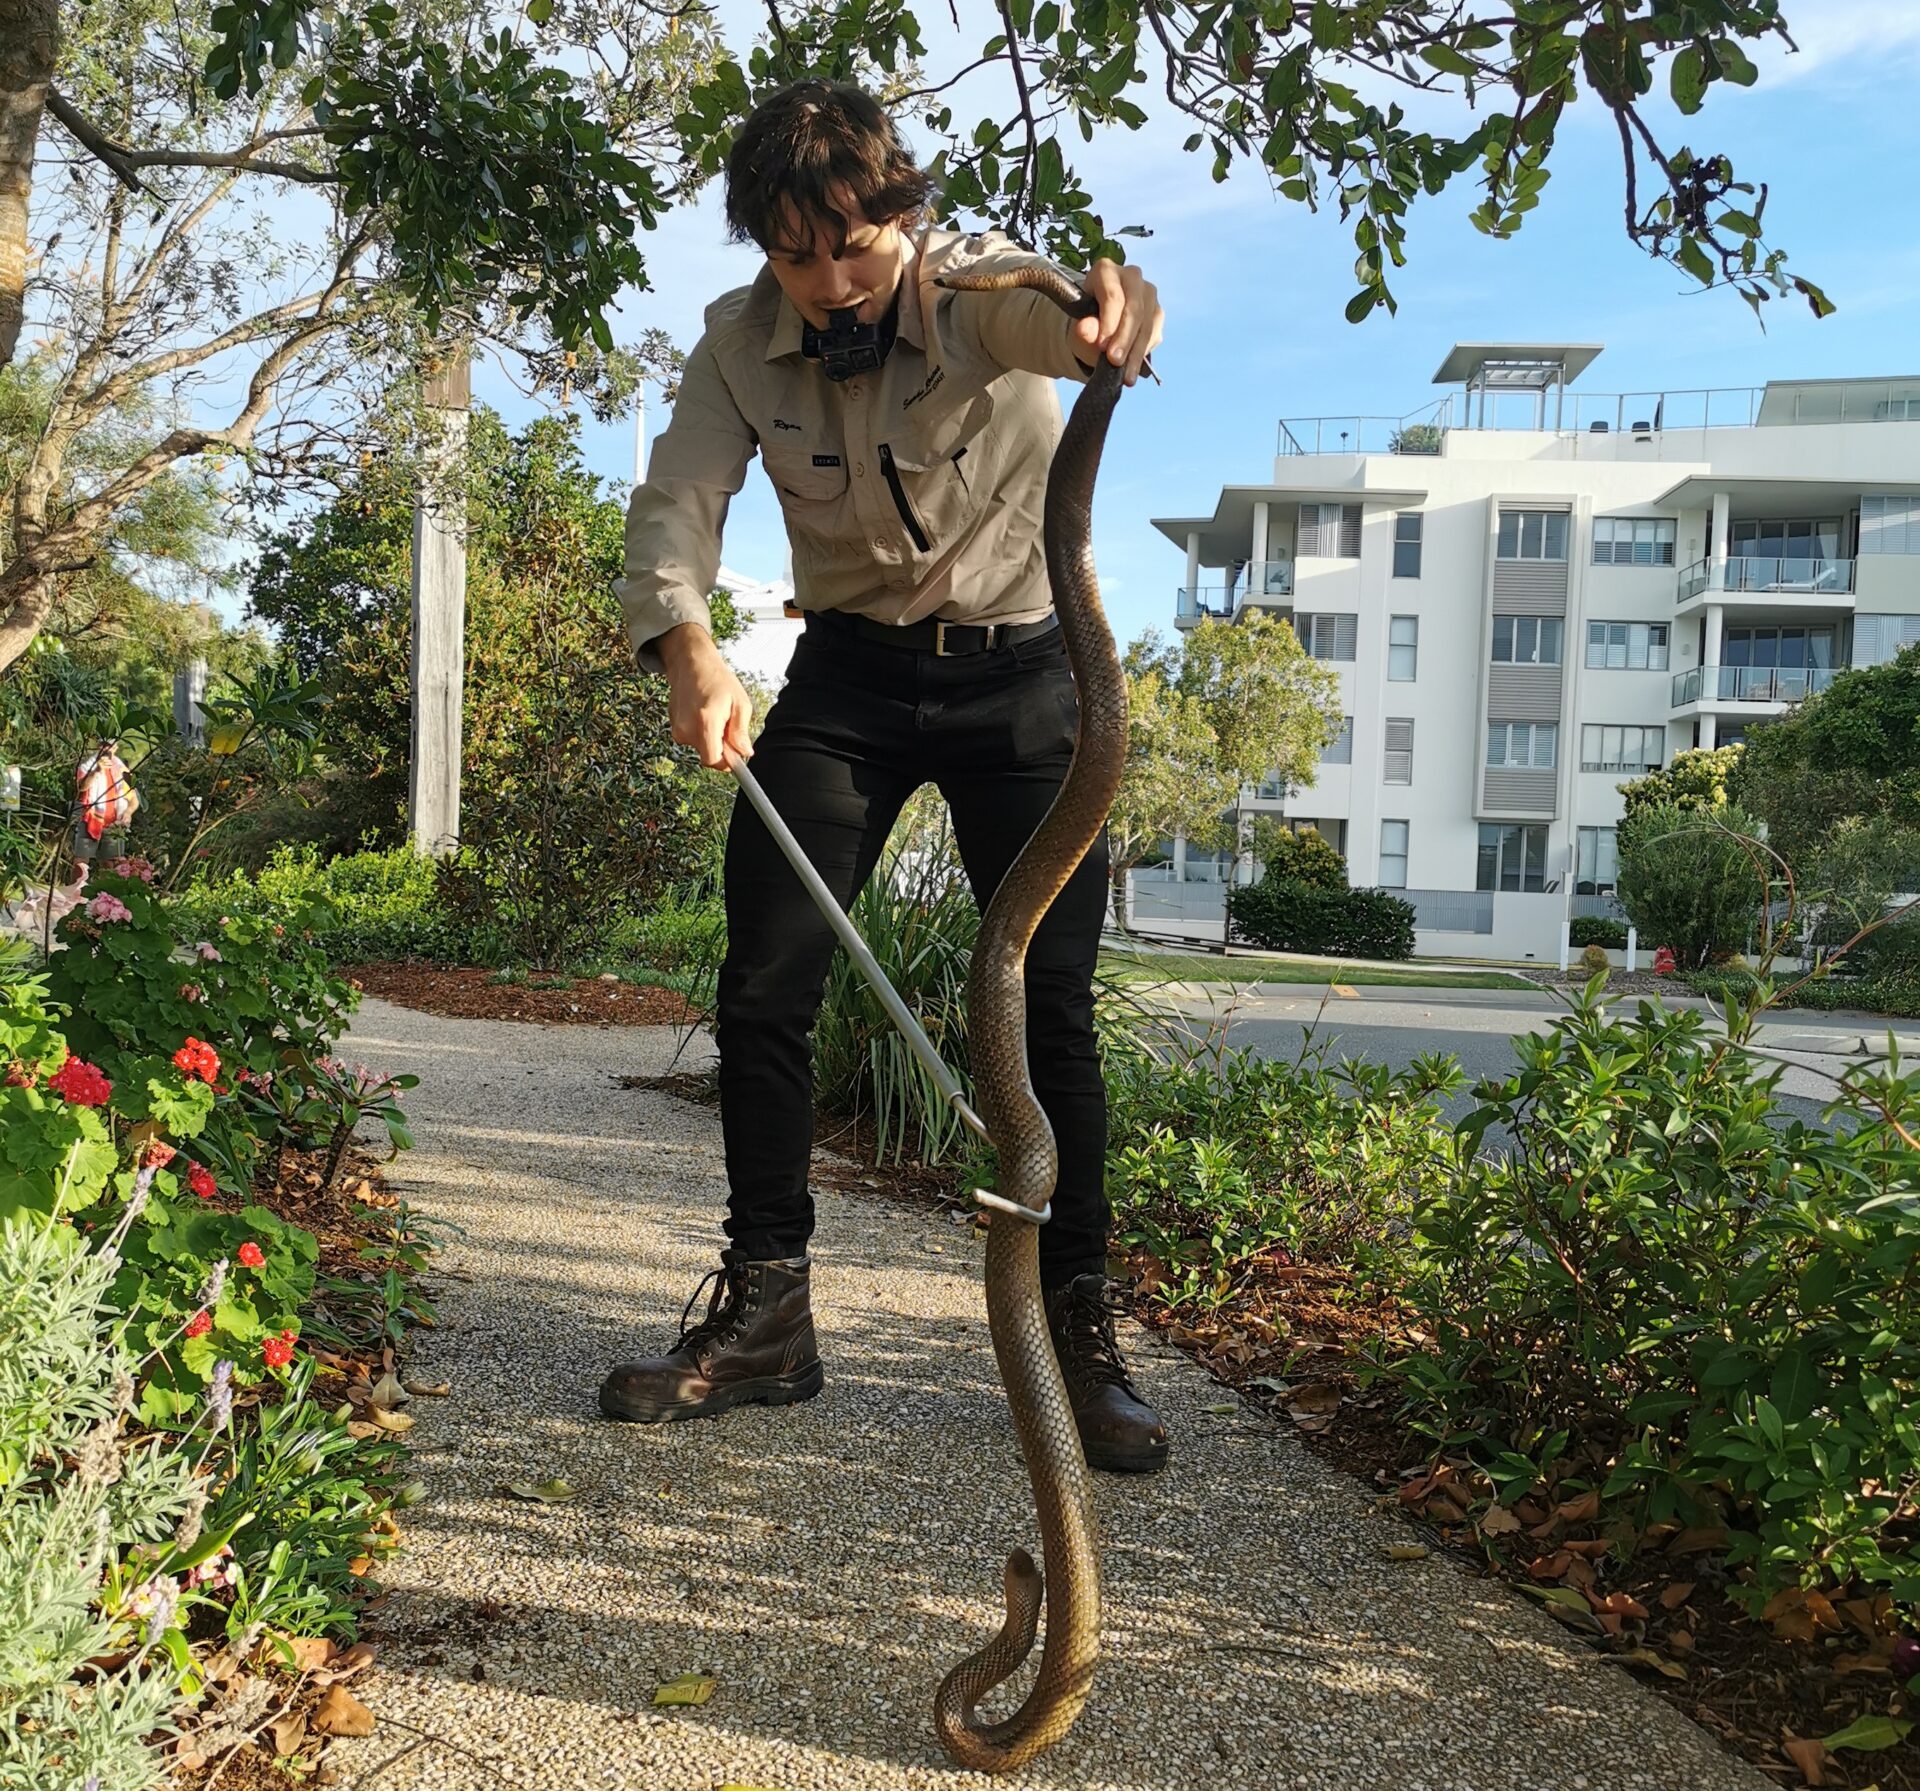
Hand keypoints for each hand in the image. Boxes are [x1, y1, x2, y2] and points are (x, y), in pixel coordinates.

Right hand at [658, 624, 753, 770]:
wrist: (691, 664)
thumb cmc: (717, 679)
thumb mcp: (740, 703)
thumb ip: (741, 732)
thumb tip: (744, 752)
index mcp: (706, 721)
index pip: (714, 760)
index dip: (727, 762)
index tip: (736, 756)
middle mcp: (688, 728)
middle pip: (708, 756)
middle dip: (721, 747)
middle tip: (727, 726)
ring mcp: (678, 728)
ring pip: (701, 747)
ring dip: (711, 739)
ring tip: (716, 716)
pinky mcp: (674, 726)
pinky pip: (692, 739)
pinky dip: (701, 732)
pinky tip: (704, 714)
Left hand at [1075, 258, 1161, 386]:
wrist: (1099, 328)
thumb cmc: (1087, 324)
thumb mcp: (1079, 328)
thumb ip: (1082, 329)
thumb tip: (1085, 329)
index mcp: (1106, 271)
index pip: (1113, 295)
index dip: (1109, 323)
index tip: (1102, 347)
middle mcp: (1131, 276)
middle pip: (1134, 308)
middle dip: (1125, 338)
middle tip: (1115, 362)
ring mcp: (1148, 293)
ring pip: (1147, 323)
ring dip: (1137, 352)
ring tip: (1126, 376)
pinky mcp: (1157, 311)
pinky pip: (1155, 333)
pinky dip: (1143, 353)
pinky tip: (1133, 369)